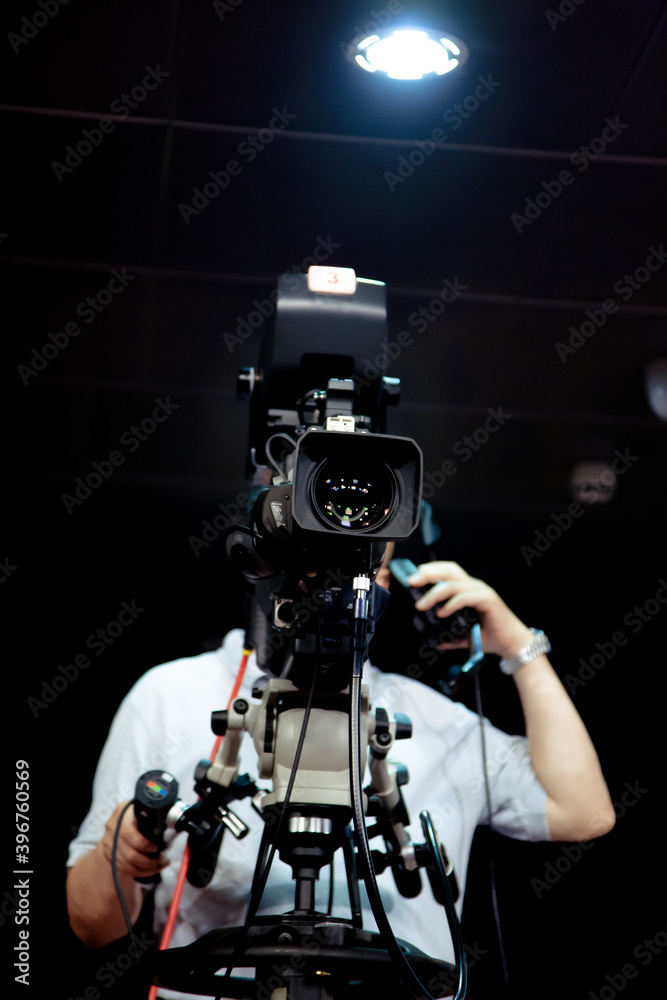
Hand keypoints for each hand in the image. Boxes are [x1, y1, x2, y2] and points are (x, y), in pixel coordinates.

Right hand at [98, 800, 168, 879]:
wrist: (116, 824)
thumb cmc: (136, 815)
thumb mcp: (143, 809)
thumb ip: (154, 815)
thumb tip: (172, 822)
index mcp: (123, 811)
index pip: (129, 831)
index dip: (143, 843)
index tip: (156, 847)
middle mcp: (113, 827)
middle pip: (130, 853)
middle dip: (149, 860)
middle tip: (163, 859)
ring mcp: (109, 842)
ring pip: (128, 864)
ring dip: (147, 867)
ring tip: (161, 863)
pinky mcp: (109, 854)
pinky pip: (126, 869)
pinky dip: (142, 871)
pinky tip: (152, 868)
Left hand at [407, 561, 532, 658]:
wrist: (511, 644)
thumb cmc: (491, 636)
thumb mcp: (465, 636)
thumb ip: (450, 637)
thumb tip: (436, 642)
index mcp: (469, 590)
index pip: (449, 571)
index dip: (432, 569)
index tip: (415, 575)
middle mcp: (475, 586)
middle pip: (449, 571)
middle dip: (428, 574)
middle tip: (411, 582)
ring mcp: (482, 591)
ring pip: (453, 584)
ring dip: (434, 593)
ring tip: (421, 604)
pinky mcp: (488, 600)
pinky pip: (465, 597)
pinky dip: (451, 604)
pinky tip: (441, 612)